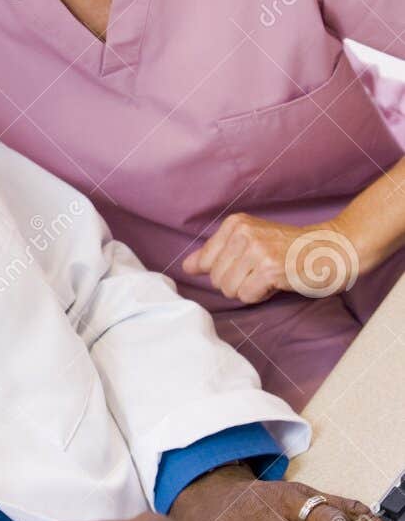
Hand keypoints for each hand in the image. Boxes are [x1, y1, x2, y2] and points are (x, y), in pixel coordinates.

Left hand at [181, 213, 358, 302]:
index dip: (227, 271)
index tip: (250, 262)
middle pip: (216, 279)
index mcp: (234, 224)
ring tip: (272, 274)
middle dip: (239, 282)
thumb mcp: (250, 243)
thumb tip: (187, 266)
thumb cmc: (291, 250)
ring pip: (229, 290)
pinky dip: (262, 295)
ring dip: (250, 289)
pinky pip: (247, 296)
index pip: (205, 263)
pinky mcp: (269, 268)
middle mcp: (242, 233)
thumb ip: (216, 253)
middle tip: (264, 269)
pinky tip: (279, 281)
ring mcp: (255, 250)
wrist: (333, 250)